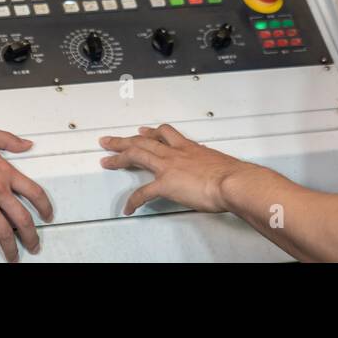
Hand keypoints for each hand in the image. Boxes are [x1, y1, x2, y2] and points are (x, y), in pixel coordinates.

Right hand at [0, 124, 53, 262]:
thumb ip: (8, 140)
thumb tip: (25, 144)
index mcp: (4, 171)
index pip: (34, 192)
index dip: (45, 207)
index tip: (47, 215)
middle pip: (23, 219)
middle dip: (31, 236)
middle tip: (34, 245)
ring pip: (4, 233)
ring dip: (11, 249)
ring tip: (13, 257)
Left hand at [100, 124, 264, 214]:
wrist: (231, 181)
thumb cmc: (231, 174)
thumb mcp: (219, 163)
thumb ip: (212, 165)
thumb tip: (216, 170)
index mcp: (188, 147)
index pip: (163, 135)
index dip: (149, 133)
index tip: (142, 131)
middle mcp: (175, 153)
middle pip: (142, 141)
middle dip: (123, 140)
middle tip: (109, 140)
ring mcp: (168, 167)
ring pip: (136, 155)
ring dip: (118, 158)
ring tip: (106, 161)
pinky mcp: (165, 184)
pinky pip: (143, 193)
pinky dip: (133, 200)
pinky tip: (128, 207)